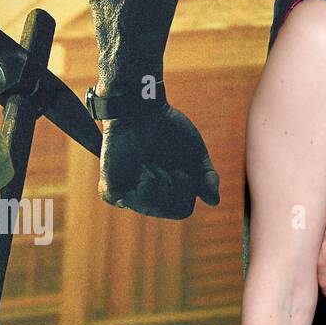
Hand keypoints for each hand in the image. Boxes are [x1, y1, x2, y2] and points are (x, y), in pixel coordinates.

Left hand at [98, 104, 219, 218]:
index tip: (182, 171)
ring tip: (151, 164)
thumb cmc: (169, 130)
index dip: (187, 192)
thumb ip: (206, 178)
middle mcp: (148, 195)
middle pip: (170, 212)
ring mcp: (128, 194)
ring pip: (151, 209)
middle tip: (168, 167)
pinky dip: (143, 183)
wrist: (143, 112)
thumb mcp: (197, 155)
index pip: (182, 209)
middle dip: (175, 187)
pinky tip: (140, 168)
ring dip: (159, 183)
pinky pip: (130, 202)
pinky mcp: (111, 190)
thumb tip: (214, 202)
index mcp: (167, 190)